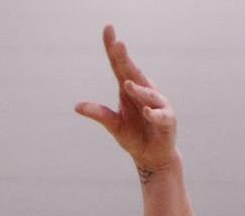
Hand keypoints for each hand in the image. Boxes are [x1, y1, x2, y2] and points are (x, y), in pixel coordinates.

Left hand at [74, 26, 178, 174]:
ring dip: (138, 90)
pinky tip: (147, 110)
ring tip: (126, 85)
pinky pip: (161, 115)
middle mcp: (144, 91)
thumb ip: (99, 114)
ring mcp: (158, 104)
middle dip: (125, 58)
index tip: (108, 29)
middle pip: (133, 72)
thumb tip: (77, 106)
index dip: (113, 48)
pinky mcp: (167, 120)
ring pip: (148, 93)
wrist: (152, 156)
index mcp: (129, 87)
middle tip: (118, 43)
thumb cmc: (134, 135)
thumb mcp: (114, 124)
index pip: (119, 64)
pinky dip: (154, 113)